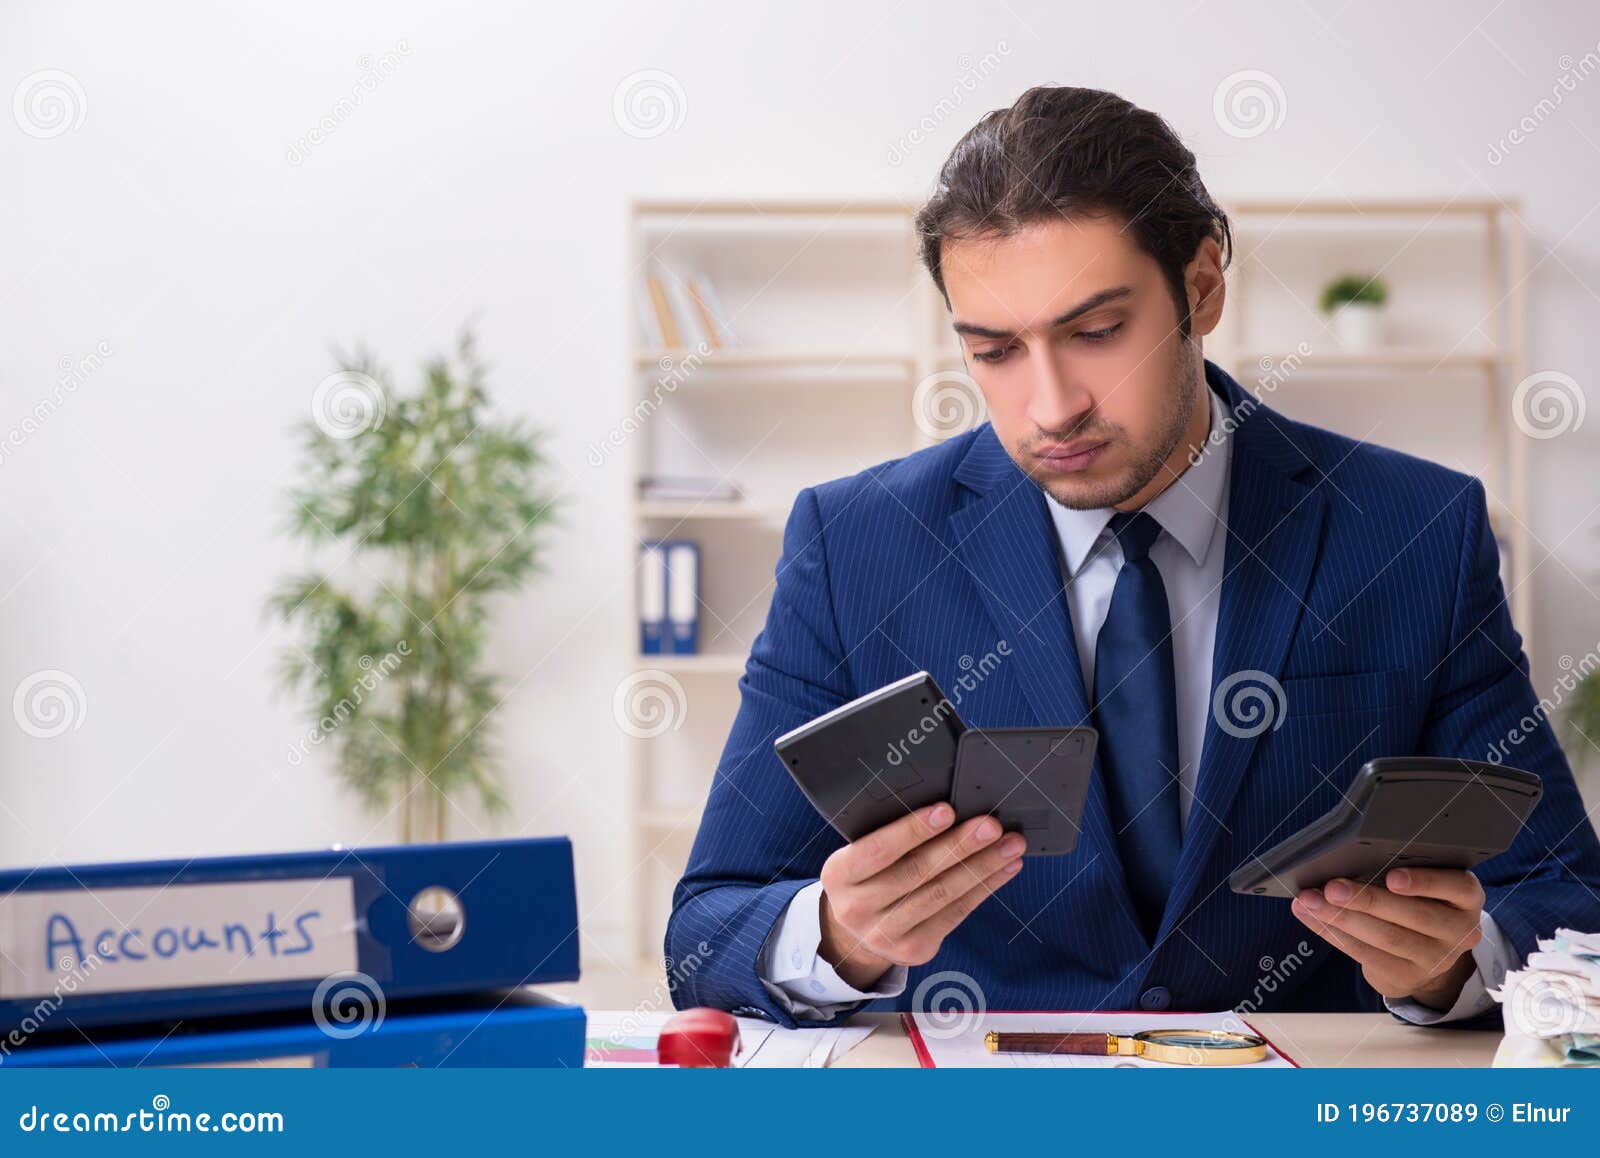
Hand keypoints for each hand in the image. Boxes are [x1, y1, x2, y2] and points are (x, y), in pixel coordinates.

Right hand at [817, 803, 1024, 989]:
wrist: (855, 932)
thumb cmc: (867, 876)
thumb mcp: (861, 855)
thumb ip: (890, 836)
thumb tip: (950, 810)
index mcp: (839, 874)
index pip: (879, 849)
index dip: (914, 830)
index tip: (947, 810)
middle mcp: (856, 908)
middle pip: (916, 872)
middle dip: (959, 846)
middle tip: (991, 825)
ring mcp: (884, 934)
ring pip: (941, 895)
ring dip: (982, 868)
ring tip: (1009, 845)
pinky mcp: (914, 950)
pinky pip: (955, 914)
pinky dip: (984, 888)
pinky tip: (1004, 869)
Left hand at [1290, 867, 1484, 1010]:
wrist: (1425, 955)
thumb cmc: (1417, 903)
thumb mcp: (1423, 887)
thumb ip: (1400, 873)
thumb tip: (1346, 856)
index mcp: (1466, 898)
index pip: (1457, 887)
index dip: (1425, 882)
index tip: (1392, 877)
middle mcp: (1459, 930)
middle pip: (1413, 914)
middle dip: (1366, 899)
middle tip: (1332, 887)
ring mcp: (1436, 958)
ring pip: (1386, 936)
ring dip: (1341, 917)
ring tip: (1310, 901)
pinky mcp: (1407, 976)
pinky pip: (1366, 953)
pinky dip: (1332, 932)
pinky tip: (1310, 916)